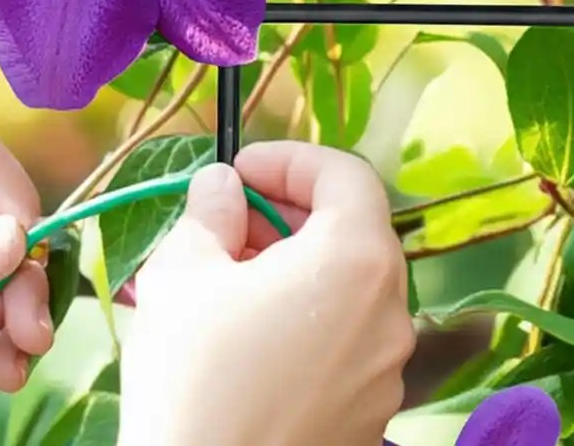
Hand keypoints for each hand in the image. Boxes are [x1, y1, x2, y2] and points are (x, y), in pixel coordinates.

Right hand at [119, 141, 414, 445]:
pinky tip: (242, 340)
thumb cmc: (193, 377)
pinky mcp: (369, 413)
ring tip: (220, 285)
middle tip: (222, 228)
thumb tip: (223, 186)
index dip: (290, 160)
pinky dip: (300, 323)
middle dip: (283, 218)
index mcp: (355, 261)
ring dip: (287, 271)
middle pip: (349, 234)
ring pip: (343, 291)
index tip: (238, 172)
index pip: (347, 175)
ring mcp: (386, 370)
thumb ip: (210, 212)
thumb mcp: (183, 272)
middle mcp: (390, 313)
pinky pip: (341, 344)